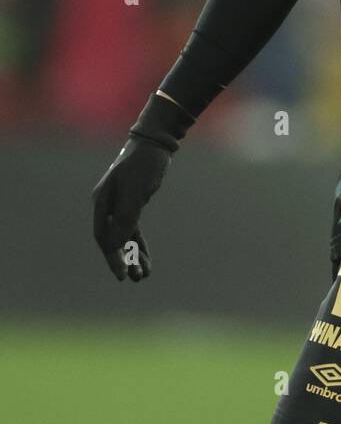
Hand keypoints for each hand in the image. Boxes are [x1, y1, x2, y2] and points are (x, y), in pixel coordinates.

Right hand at [91, 136, 171, 281]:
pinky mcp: (133, 206)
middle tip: (133, 279)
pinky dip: (140, 246)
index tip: (121, 274)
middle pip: (112, 240)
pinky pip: (134, 231)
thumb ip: (126, 216)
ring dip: (133, 256)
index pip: (103, 236)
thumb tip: (118, 244)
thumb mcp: (136, 190)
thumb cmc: (144, 164)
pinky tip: (146, 261)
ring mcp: (119, 206)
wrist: (155, 144)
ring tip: (142, 276)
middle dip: (123, 260)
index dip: (112, 256)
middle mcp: (108, 206)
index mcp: (102, 201)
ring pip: (124, 238)